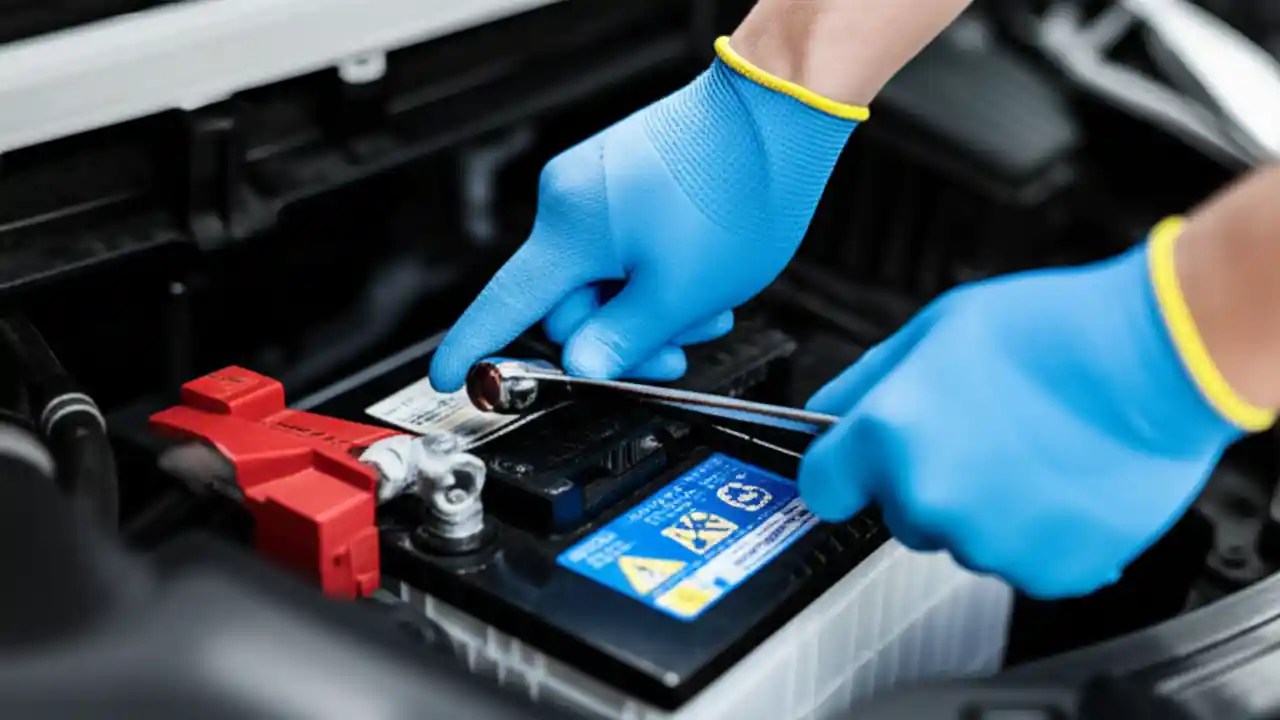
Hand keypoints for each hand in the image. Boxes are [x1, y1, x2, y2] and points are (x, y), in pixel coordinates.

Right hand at [429, 39, 864, 391]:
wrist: (776, 116)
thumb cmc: (735, 189)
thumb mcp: (680, 293)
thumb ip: (622, 341)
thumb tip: (583, 366)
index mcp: (569, 228)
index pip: (504, 304)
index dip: (474, 348)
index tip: (452, 376)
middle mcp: (570, 198)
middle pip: (573, 301)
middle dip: (622, 335)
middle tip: (674, 350)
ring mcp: (597, 182)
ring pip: (608, 276)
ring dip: (651, 306)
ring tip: (704, 306)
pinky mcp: (624, 175)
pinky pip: (625, 243)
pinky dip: (657, 271)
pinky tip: (699, 277)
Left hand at [798, 222, 1258, 597]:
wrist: (1160, 359)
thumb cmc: (1055, 332)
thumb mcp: (935, 328)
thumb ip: (869, 382)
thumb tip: (831, 414)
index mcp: (889, 434)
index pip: (823, 486)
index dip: (844, 470)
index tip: (861, 464)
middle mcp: (928, 497)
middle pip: (899, 512)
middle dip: (927, 480)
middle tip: (981, 433)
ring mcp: (988, 542)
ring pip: (961, 538)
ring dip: (985, 507)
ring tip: (1032, 451)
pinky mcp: (1047, 572)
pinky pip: (1019, 561)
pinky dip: (1036, 533)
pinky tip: (1060, 481)